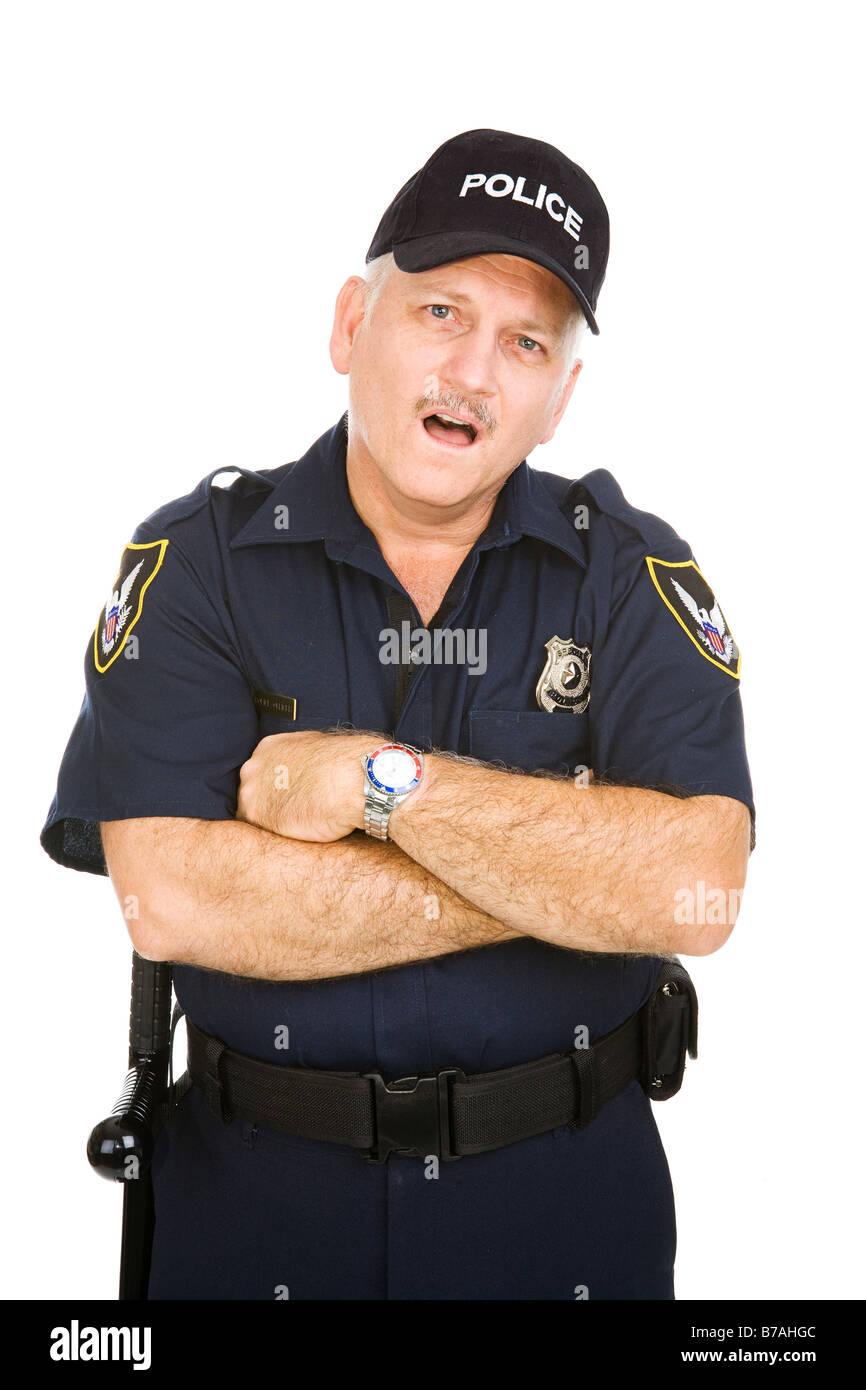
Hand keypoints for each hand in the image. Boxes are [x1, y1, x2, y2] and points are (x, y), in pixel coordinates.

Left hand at [236, 729, 380, 841]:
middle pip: (252, 792)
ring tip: (295, 828)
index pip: (261, 773)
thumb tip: (303, 766)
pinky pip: (257, 831)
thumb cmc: (346, 765)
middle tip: (292, 815)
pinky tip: (292, 837)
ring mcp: (251, 790)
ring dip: (269, 822)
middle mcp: (253, 766)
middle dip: (269, 804)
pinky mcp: (255, 815)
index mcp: (268, 748)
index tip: (289, 798)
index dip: (275, 789)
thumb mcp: (317, 748)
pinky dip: (272, 837)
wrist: (354, 781)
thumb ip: (299, 757)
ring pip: (251, 813)